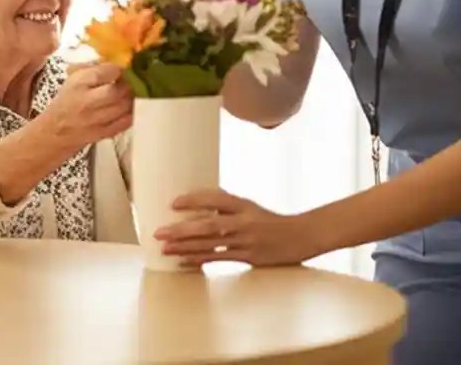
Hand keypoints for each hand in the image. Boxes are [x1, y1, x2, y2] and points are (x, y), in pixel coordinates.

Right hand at [40, 62, 133, 149]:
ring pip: (124, 106)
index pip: (108, 71)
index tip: (118, 71)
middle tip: (127, 83)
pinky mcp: (103, 133)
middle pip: (118, 90)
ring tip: (127, 95)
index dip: (117, 70)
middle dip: (127, 85)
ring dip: (130, 98)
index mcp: (79, 83)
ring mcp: (96, 120)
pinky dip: (130, 113)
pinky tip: (127, 109)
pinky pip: (126, 122)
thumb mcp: (73, 78)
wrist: (55, 131)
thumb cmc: (66, 100)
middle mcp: (87, 101)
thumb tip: (114, 61)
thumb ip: (93, 67)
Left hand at [154, 188, 318, 266]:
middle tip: (159, 232)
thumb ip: (229, 207)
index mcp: (244, 205)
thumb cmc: (273, 222)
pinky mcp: (249, 257)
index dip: (194, 200)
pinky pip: (219, 258)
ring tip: (165, 249)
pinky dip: (200, 260)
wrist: (302, 236)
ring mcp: (246, 240)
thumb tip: (202, 203)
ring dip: (185, 247)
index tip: (173, 204)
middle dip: (181, 229)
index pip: (215, 198)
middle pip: (208, 224)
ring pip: (210, 244)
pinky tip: (183, 262)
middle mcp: (244, 221)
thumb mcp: (252, 208)